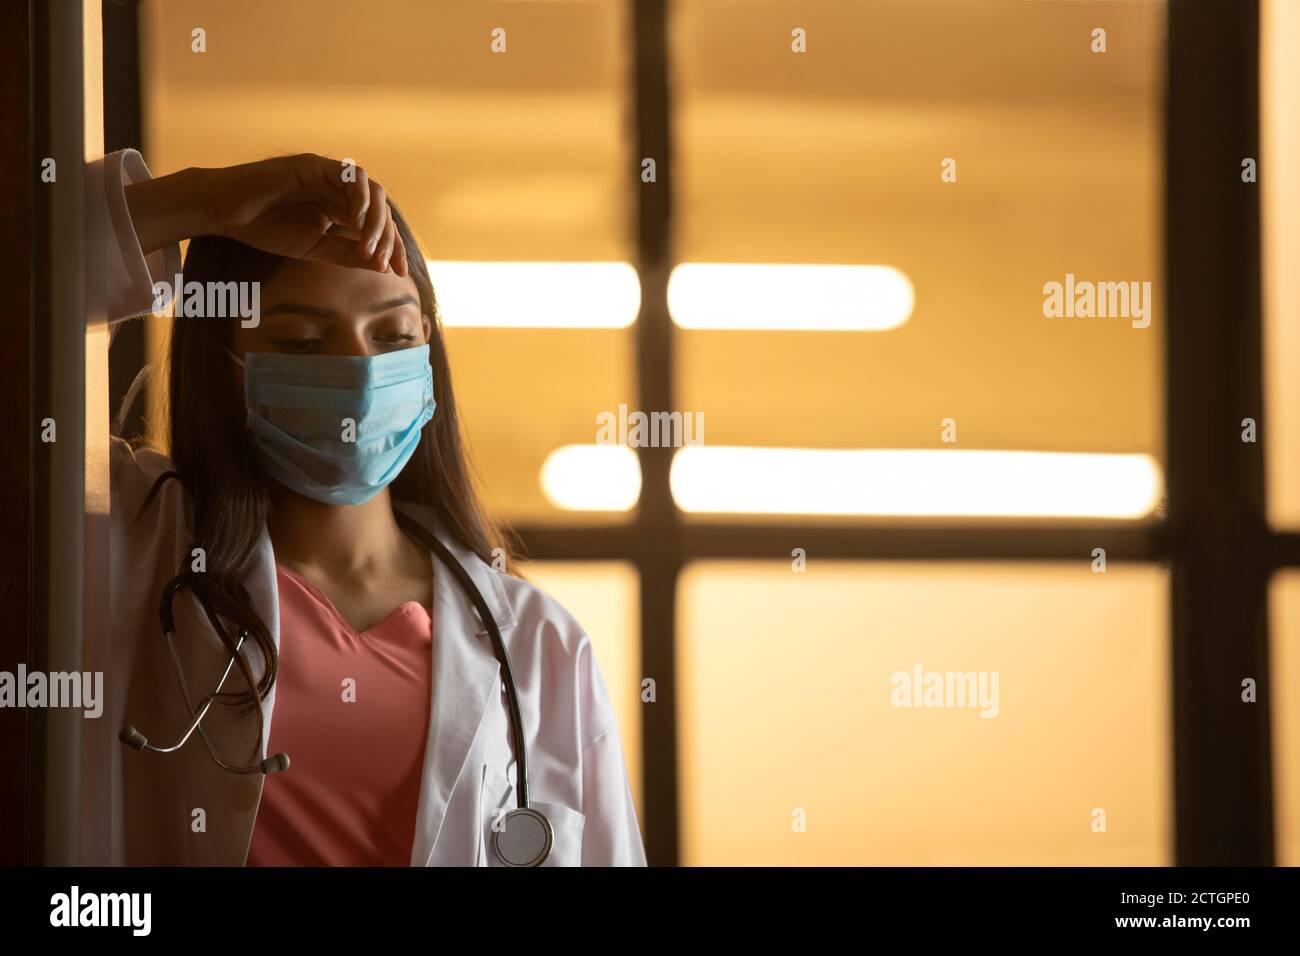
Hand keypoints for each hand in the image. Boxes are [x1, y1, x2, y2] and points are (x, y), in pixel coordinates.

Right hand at [125, 153, 408, 276]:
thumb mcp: (316, 249)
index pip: (378, 225)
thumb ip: (348, 254)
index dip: (393, 247)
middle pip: (381, 209)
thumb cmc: (265, 229)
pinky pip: (350, 176)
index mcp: (341, 208)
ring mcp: (329, 174)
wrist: (226, 213)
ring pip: (372, 192)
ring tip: (369, 248)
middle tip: (386, 264)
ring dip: (376, 221)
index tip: (399, 273)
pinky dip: (359, 198)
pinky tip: (355, 222)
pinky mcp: (315, 164)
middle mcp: (339, 189)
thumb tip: (384, 266)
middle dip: (389, 238)